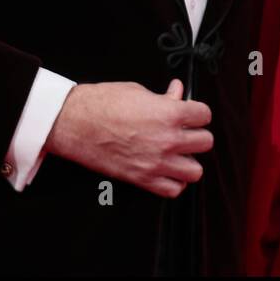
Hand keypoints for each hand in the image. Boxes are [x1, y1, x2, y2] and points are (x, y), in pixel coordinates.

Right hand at [45, 78, 212, 198]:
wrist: (73, 123)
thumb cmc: (100, 104)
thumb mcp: (137, 91)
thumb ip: (163, 97)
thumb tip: (176, 93)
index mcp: (168, 114)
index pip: (204, 115)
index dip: (198, 112)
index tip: (192, 113)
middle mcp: (167, 140)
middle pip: (205, 142)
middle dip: (197, 134)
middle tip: (185, 131)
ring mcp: (156, 162)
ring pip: (195, 171)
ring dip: (189, 161)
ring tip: (179, 153)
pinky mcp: (142, 179)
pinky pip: (173, 189)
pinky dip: (174, 182)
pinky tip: (167, 171)